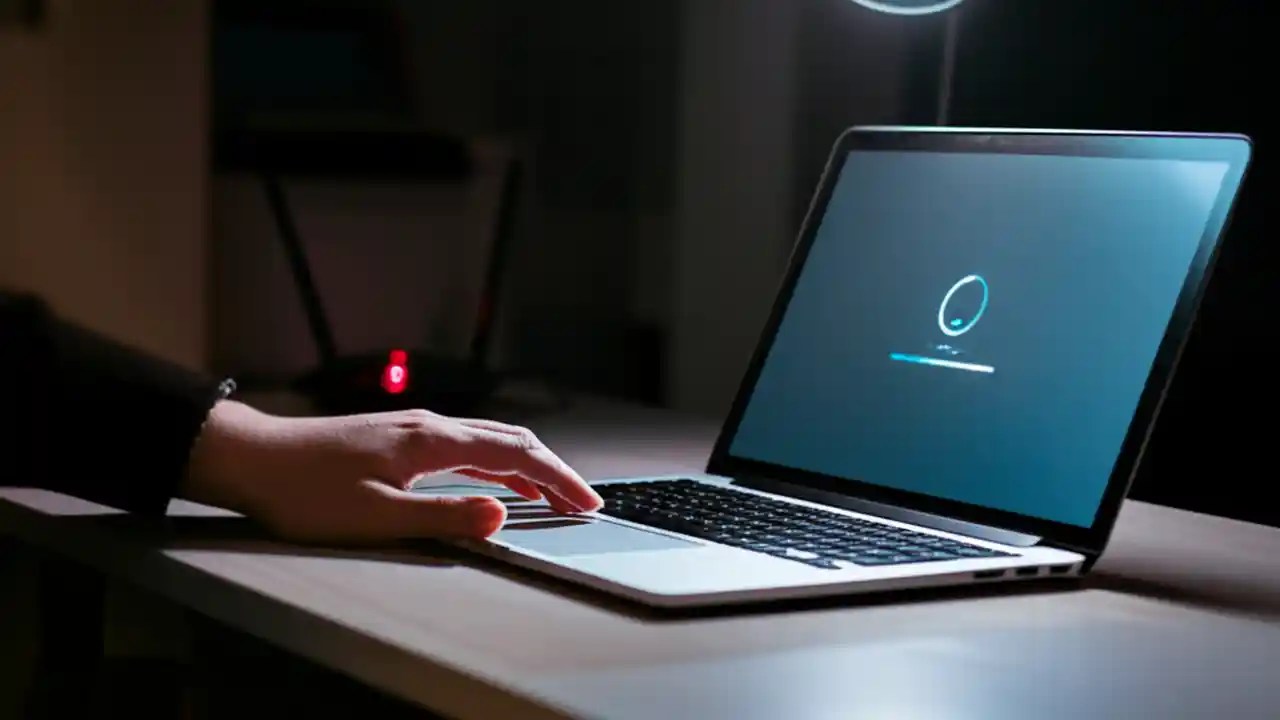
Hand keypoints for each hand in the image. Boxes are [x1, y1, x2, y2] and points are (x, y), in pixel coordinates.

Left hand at [181, 401, 602, 543]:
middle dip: (553, 470)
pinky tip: (495, 481)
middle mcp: (431, 426)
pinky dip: (498, 461)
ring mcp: (416, 428)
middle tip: (582, 500)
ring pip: (491, 438)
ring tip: (551, 495)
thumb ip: (443, 516)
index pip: (516, 455)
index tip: (586, 502)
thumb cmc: (305, 491)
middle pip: (512, 440)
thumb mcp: (376, 518)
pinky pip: (467, 443)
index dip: (557, 479)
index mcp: (433, 441)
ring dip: (528, 465)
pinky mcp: (401, 438)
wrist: (253, 458)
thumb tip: (500, 515)